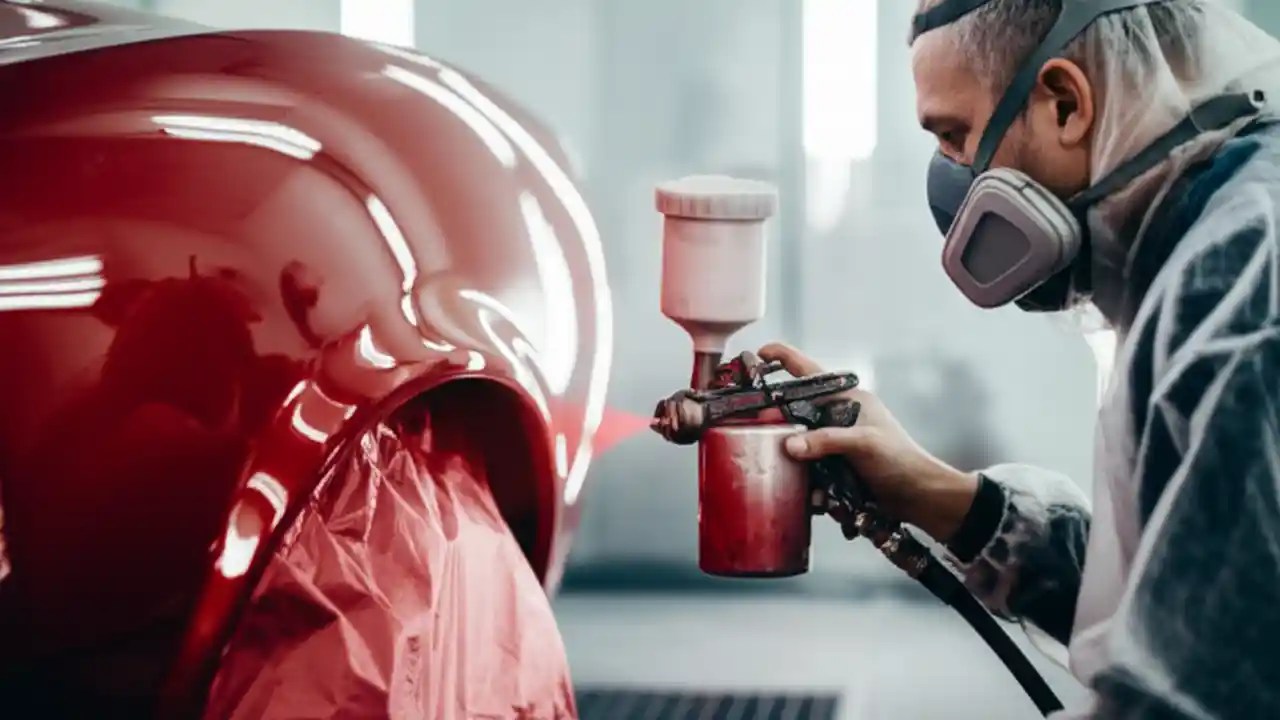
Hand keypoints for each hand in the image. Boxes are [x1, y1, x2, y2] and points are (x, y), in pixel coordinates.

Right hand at [758, 342, 980, 542]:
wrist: (921, 498)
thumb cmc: (900, 460)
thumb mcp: (864, 444)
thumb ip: (827, 441)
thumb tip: (791, 446)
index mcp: (846, 399)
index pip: (808, 372)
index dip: (782, 359)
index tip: (758, 354)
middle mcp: (837, 419)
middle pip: (794, 416)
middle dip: (782, 433)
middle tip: (767, 442)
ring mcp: (835, 445)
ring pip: (800, 451)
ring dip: (802, 472)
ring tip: (816, 490)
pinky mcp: (835, 470)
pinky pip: (811, 476)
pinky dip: (815, 492)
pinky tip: (825, 504)